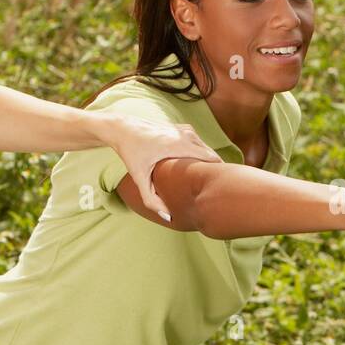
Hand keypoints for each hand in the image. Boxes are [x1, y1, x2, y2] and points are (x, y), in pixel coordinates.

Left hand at [104, 115, 221, 221]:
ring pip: (206, 149)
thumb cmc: (131, 153)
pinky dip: (202, 154)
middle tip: (218, 188)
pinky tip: (199, 167)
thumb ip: (151, 199)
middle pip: (212, 155)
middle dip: (216, 170)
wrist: (123, 128)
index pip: (211, 159)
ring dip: (209, 162)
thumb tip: (168, 216)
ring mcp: (186, 129)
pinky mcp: (184, 127)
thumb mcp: (139, 178)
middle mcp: (186, 135)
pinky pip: (199, 143)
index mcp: (179, 145)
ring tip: (210, 180)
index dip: (219, 174)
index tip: (221, 188)